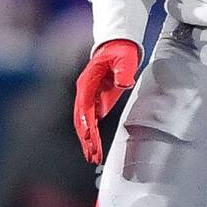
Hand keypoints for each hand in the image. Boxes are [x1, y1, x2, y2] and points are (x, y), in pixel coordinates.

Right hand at [73, 39, 139, 162]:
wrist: (117, 48)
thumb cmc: (121, 52)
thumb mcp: (125, 58)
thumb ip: (124, 70)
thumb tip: (124, 83)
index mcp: (88, 80)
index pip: (85, 103)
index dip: (87, 119)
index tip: (89, 134)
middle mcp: (84, 92)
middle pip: (82, 118)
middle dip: (87, 138)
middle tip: (93, 155)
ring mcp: (88, 99)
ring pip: (84, 124)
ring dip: (88, 141)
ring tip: (93, 159)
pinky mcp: (95, 103)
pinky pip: (92, 123)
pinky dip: (93, 137)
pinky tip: (95, 150)